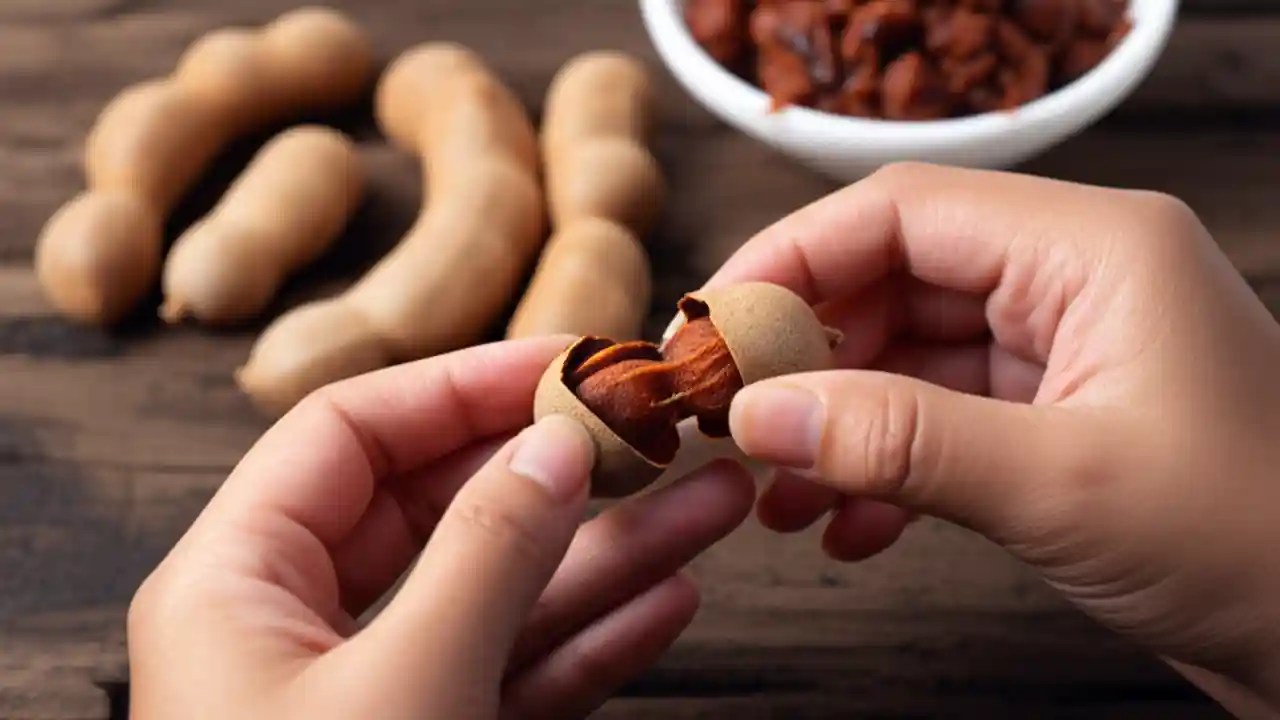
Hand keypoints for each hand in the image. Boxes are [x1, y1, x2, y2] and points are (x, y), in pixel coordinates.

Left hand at [126, 337, 753, 719]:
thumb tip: (551, 447)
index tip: (567, 362)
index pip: (352, 432)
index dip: (462, 385)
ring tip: (713, 505)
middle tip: (664, 432)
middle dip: (566, 473)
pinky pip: (519, 672)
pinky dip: (594, 642)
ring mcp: (376, 692)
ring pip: (504, 593)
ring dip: (610, 553)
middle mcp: (302, 625)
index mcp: (240, 582)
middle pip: (446, 509)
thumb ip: (483, 556)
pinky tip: (669, 601)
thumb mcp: (404, 686)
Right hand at [700, 163, 1279, 716]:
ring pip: (906, 358)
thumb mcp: (1062, 483)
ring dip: (836, 423)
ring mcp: (1062, 352)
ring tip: (776, 491)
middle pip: (892, 280)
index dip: (791, 259)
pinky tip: (848, 527)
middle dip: (805, 354)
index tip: (715, 326)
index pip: (901, 212)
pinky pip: (937, 420)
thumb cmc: (1258, 539)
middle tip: (727, 414)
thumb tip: (762, 413)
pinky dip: (883, 468)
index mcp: (1092, 248)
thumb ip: (901, 440)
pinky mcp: (1053, 419)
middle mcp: (1073, 281)